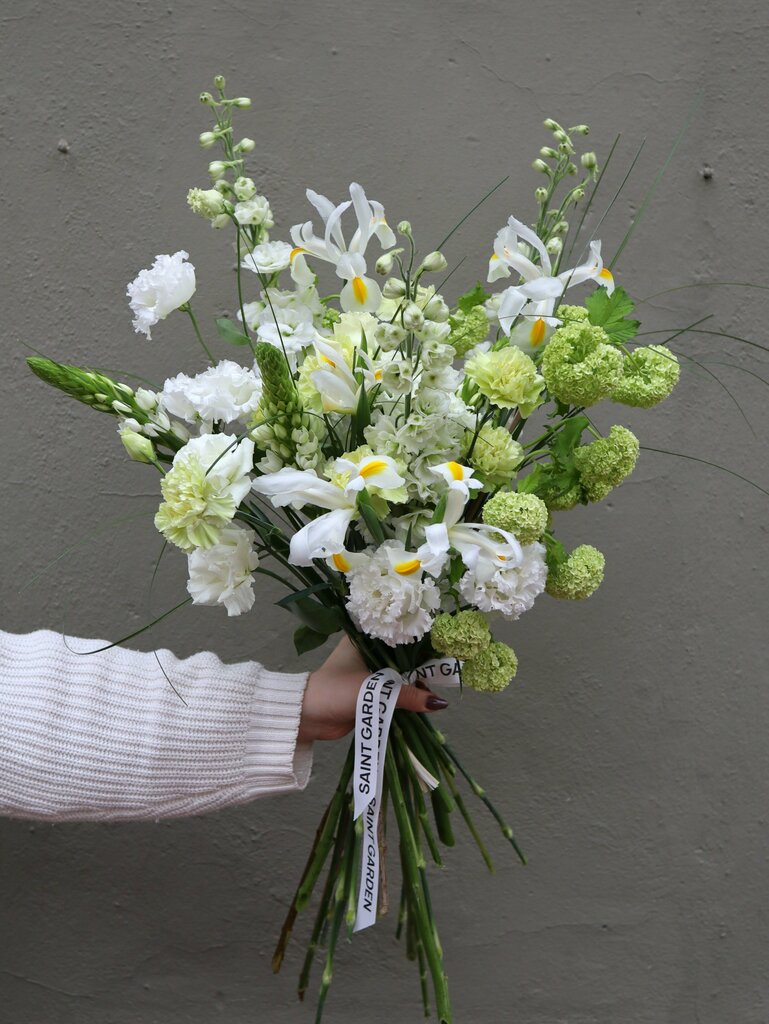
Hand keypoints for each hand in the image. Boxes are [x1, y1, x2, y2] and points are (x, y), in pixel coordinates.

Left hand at [298, 635, 448, 743]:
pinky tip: (423, 701)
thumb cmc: (336, 692)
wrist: (308, 717)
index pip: (399, 633)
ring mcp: (371, 673)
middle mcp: (370, 652)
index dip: (420, 640)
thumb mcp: (374, 691)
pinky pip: (395, 693)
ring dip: (414, 685)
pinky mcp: (371, 693)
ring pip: (401, 676)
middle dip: (421, 667)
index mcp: (365, 638)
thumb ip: (407, 696)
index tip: (443, 646)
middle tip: (441, 675)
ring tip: (434, 691)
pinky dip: (406, 698)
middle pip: (404, 656)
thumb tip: (440, 704)